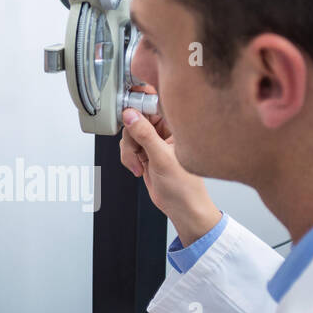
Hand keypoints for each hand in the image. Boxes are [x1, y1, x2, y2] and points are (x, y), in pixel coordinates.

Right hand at [119, 88, 218, 239]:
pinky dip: (128, 157)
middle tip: (135, 149)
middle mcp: (165, 131)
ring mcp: (154, 141)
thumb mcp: (162, 158)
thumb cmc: (184, 187)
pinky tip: (138, 168)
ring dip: (129, 150)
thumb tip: (131, 115)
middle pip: (136, 118)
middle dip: (131, 136)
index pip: (154, 104)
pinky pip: (128, 147)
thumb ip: (145, 135)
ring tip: (139, 165)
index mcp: (176, 126)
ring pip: (129, 134)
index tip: (127, 109)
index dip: (139, 103)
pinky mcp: (145, 152)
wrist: (181, 208)